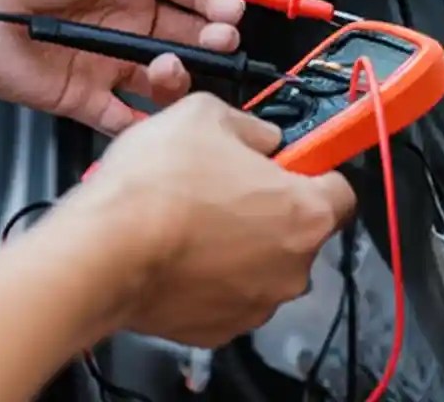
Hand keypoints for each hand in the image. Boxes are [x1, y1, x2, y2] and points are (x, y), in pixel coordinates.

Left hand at [0, 0, 245, 133]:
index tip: (243, 0)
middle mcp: (125, 15)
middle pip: (190, 32)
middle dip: (215, 34)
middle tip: (221, 31)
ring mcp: (108, 56)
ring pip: (167, 75)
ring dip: (183, 71)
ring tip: (173, 60)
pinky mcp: (86, 95)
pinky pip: (127, 117)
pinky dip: (147, 121)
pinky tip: (160, 111)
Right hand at [55, 93, 355, 347]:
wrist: (103, 251)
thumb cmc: (156, 185)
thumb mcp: (203, 114)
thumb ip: (249, 126)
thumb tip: (260, 137)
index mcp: (307, 212)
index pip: (340, 189)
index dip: (309, 169)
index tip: (282, 162)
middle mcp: (294, 268)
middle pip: (297, 230)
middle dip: (265, 208)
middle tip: (219, 185)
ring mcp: (256, 305)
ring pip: (259, 266)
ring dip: (235, 245)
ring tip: (186, 219)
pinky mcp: (218, 330)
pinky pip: (224, 296)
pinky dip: (206, 277)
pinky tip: (174, 253)